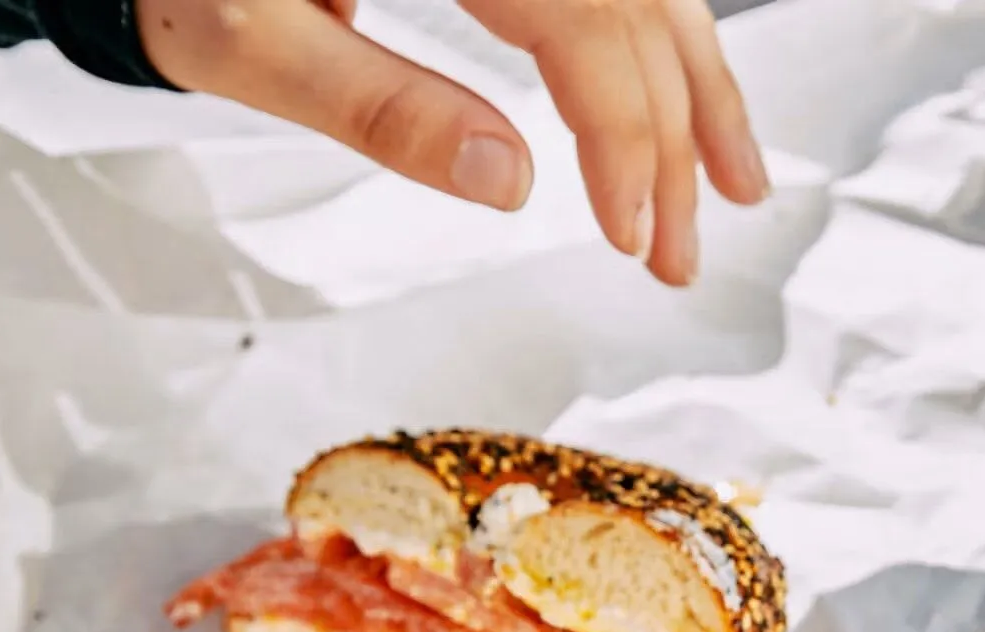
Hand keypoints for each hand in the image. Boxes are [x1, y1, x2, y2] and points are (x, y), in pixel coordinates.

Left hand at [136, 0, 768, 285]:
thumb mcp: (248, 43)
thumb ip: (377, 106)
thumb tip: (510, 181)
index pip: (582, 18)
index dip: (623, 131)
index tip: (633, 234)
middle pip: (631, 4)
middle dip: (671, 137)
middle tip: (680, 254)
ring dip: (696, 87)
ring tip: (735, 187)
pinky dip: (658, 44)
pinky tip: (684, 100)